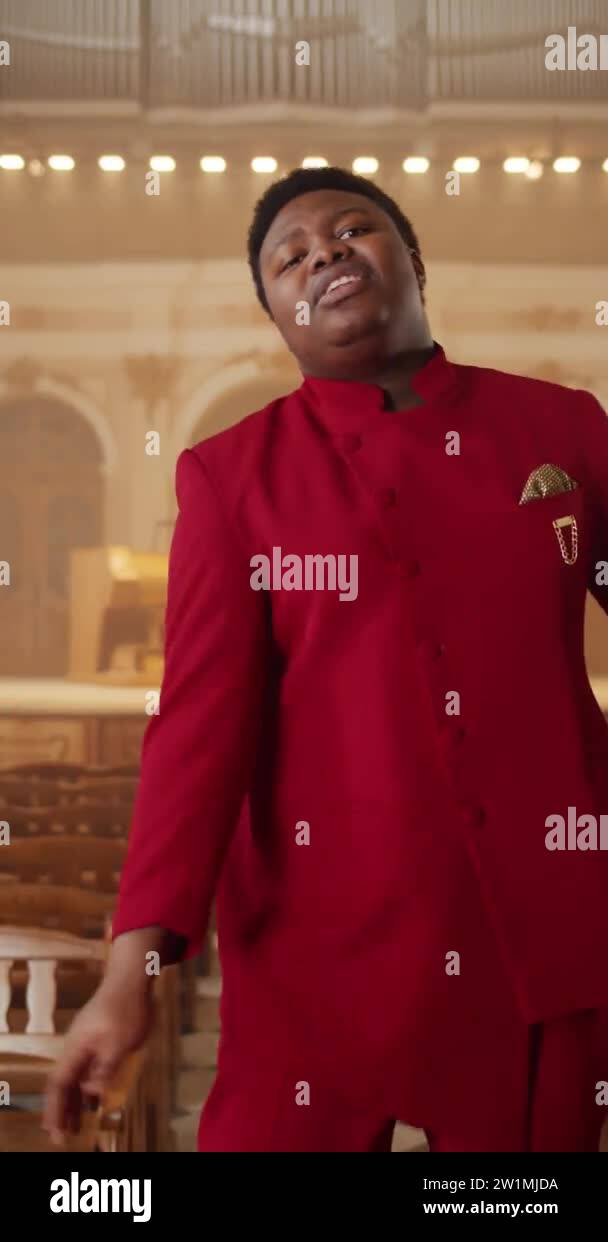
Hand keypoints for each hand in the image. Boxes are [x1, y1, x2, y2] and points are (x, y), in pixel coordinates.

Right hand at [42, 979, 153, 1144]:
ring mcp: (85, 1040)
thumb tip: (90, 1093)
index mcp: (77, 1049)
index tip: (56, 1133)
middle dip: (61, 1110)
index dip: (56, 1110)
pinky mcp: (96, 1037)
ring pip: (74, 1076)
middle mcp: (75, 1046)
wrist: (131, 978)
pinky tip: (93, 1098)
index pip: (59, 1085)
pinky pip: (85, 1067)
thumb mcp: (120, 1045)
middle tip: (62, 1136)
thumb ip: (104, 1070)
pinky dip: (86, 1086)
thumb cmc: (127, 1010)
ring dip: (73, 1101)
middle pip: (63, 1083)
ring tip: (75, 1125)